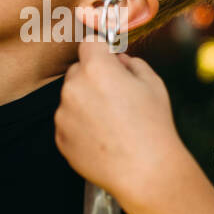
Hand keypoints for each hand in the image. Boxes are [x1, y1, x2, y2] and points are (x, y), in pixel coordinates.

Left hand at [55, 34, 188, 203]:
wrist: (144, 170)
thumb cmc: (153, 125)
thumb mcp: (153, 83)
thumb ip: (132, 63)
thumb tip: (118, 60)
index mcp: (96, 68)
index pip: (89, 44)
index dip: (101, 51)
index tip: (109, 61)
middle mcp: (73, 87)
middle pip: (78, 71)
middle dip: (93, 77)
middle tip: (116, 97)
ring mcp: (63, 114)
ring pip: (71, 98)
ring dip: (85, 103)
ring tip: (112, 123)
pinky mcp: (60, 137)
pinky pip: (68, 123)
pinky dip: (81, 127)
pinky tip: (103, 138)